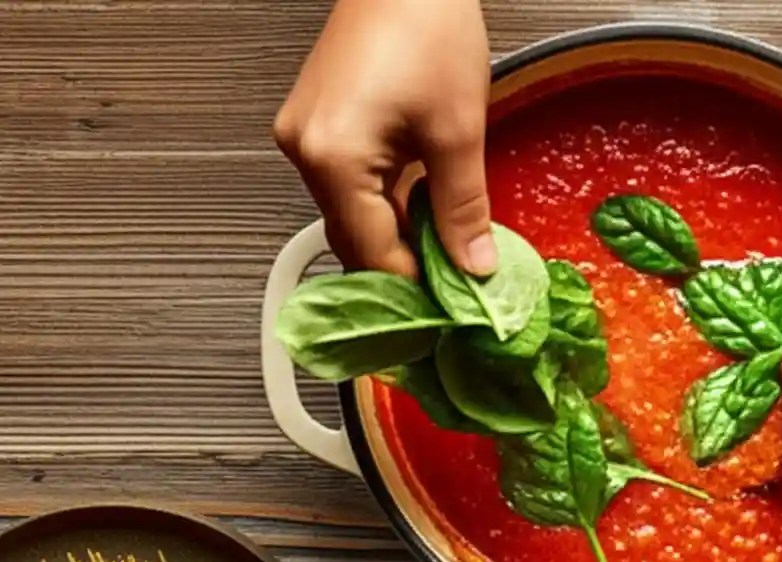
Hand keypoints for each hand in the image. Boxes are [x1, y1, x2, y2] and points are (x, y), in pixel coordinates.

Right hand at [273, 0, 495, 276]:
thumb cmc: (426, 27)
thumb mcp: (459, 131)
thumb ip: (463, 207)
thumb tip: (473, 265)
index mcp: (333, 157)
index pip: (373, 253)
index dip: (415, 289)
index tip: (450, 310)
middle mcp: (305, 150)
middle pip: (356, 240)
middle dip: (405, 268)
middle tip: (454, 289)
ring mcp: (305, 137)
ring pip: (354, 215)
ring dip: (398, 236)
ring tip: (446, 252)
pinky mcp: (318, 125)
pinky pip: (351, 185)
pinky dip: (386, 204)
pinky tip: (423, 212)